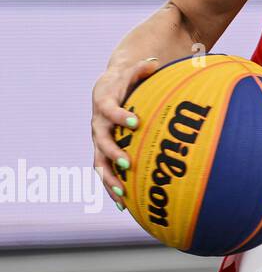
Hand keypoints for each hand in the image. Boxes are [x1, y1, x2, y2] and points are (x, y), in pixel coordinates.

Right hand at [90, 57, 160, 207]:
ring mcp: (99, 142)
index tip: (135, 121)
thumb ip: (141, 69)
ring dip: (109, 179)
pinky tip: (124, 207)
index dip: (120, 116)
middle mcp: (98, 126)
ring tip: (121, 195)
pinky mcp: (103, 154)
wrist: (107, 89)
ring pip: (100, 164)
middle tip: (127, 163)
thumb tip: (153, 64)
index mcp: (104, 104)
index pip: (109, 110)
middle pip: (101, 142)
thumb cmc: (125, 81)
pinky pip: (106, 173)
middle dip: (113, 154)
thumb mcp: (132, 71)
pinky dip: (112, 188)